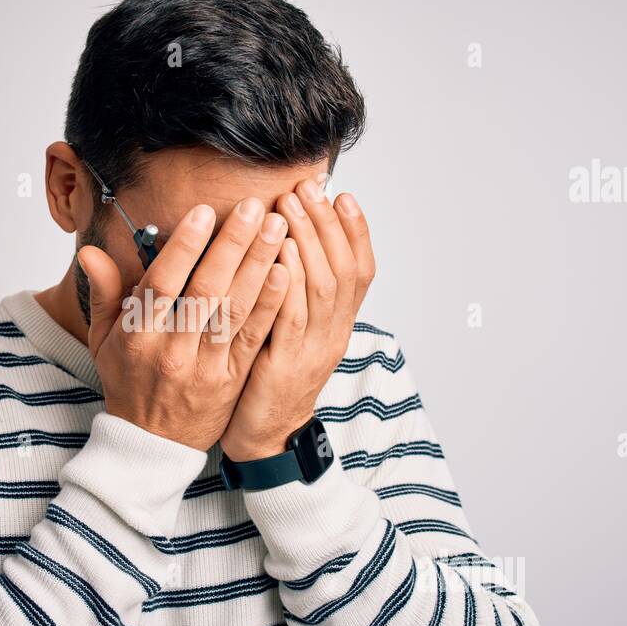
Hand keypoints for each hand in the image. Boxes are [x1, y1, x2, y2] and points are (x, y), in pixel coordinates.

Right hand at [76, 198, 289, 451]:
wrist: (153, 444)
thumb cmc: (129, 382)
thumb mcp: (103, 341)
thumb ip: (104, 294)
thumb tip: (91, 252)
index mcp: (137, 337)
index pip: (162, 284)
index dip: (183, 247)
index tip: (204, 212)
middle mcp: (172, 351)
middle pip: (205, 291)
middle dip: (231, 245)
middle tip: (252, 207)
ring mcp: (205, 367)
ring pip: (234, 310)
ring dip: (258, 265)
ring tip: (276, 227)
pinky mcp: (232, 379)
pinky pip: (253, 337)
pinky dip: (270, 304)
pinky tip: (286, 273)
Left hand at [219, 177, 374, 461]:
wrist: (265, 438)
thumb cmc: (271, 377)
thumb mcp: (294, 331)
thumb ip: (300, 292)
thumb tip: (294, 242)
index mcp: (338, 325)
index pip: (361, 271)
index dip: (356, 231)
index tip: (343, 194)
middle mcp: (333, 334)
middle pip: (343, 270)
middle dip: (326, 223)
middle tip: (308, 187)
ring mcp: (312, 351)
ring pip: (322, 288)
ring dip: (307, 242)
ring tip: (290, 206)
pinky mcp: (285, 366)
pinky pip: (291, 319)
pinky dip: (288, 284)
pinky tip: (279, 256)